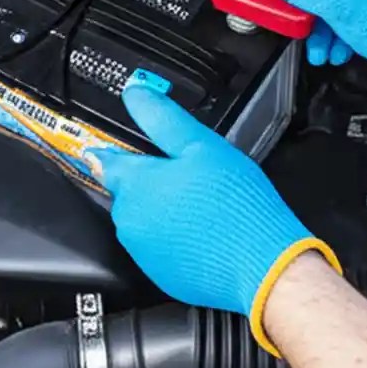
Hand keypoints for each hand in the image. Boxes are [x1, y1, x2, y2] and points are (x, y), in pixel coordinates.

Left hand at [88, 86, 339, 354]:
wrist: (262, 264)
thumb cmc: (234, 203)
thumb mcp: (200, 145)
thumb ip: (161, 117)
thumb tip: (135, 92)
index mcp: (134, 185)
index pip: (104, 160)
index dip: (114, 149)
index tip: (119, 146)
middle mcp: (129, 221)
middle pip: (128, 191)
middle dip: (151, 181)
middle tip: (188, 176)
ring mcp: (143, 252)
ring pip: (144, 219)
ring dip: (163, 209)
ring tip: (201, 204)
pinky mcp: (160, 275)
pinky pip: (160, 247)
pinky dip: (175, 237)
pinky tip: (203, 230)